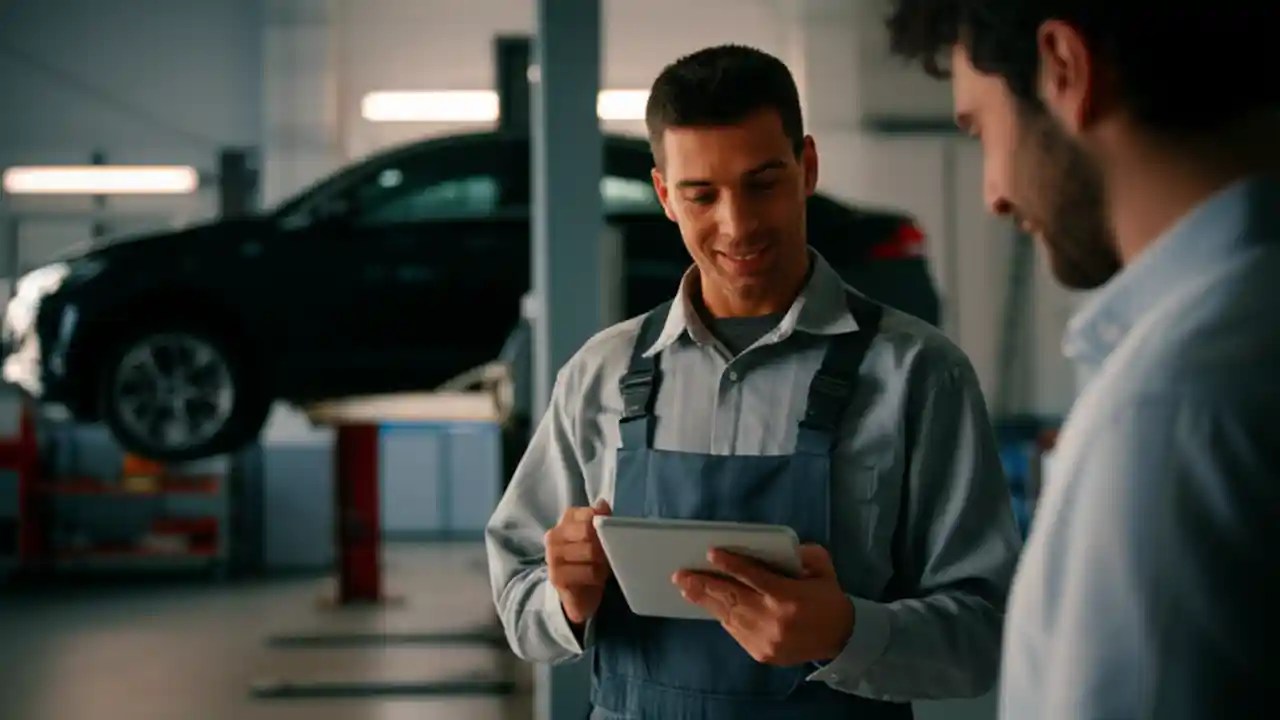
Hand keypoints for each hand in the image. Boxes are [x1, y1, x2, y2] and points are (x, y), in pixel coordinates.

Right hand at [545, 500, 612, 626]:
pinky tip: (596, 579)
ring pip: (589, 551)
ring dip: (602, 562)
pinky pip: (586, 572)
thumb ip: (603, 520)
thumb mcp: (601, 538)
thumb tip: (602, 504)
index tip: (610, 535)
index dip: (605, 525)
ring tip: (602, 567)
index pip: (590, 514)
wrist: (581, 593)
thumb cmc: (593, 560)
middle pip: (588, 531)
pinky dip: (597, 576)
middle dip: (604, 544)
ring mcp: (552, 555)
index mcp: (567, 519)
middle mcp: (554, 534)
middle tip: (609, 554)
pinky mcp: (555, 576)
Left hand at [673, 544, 853, 665]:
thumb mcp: (823, 569)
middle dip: (704, 585)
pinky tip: (710, 605)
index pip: (753, 576)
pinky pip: (735, 631)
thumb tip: (777, 545)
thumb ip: (804, 554)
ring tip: (686, 589)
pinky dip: (722, 616)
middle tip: (681, 575)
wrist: (841, 639)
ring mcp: (765, 640)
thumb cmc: (827, 599)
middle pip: (732, 598)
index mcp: (789, 596)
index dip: (730, 564)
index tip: (710, 553)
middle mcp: (774, 619)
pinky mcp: (761, 653)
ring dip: (706, 601)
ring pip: (729, 616)